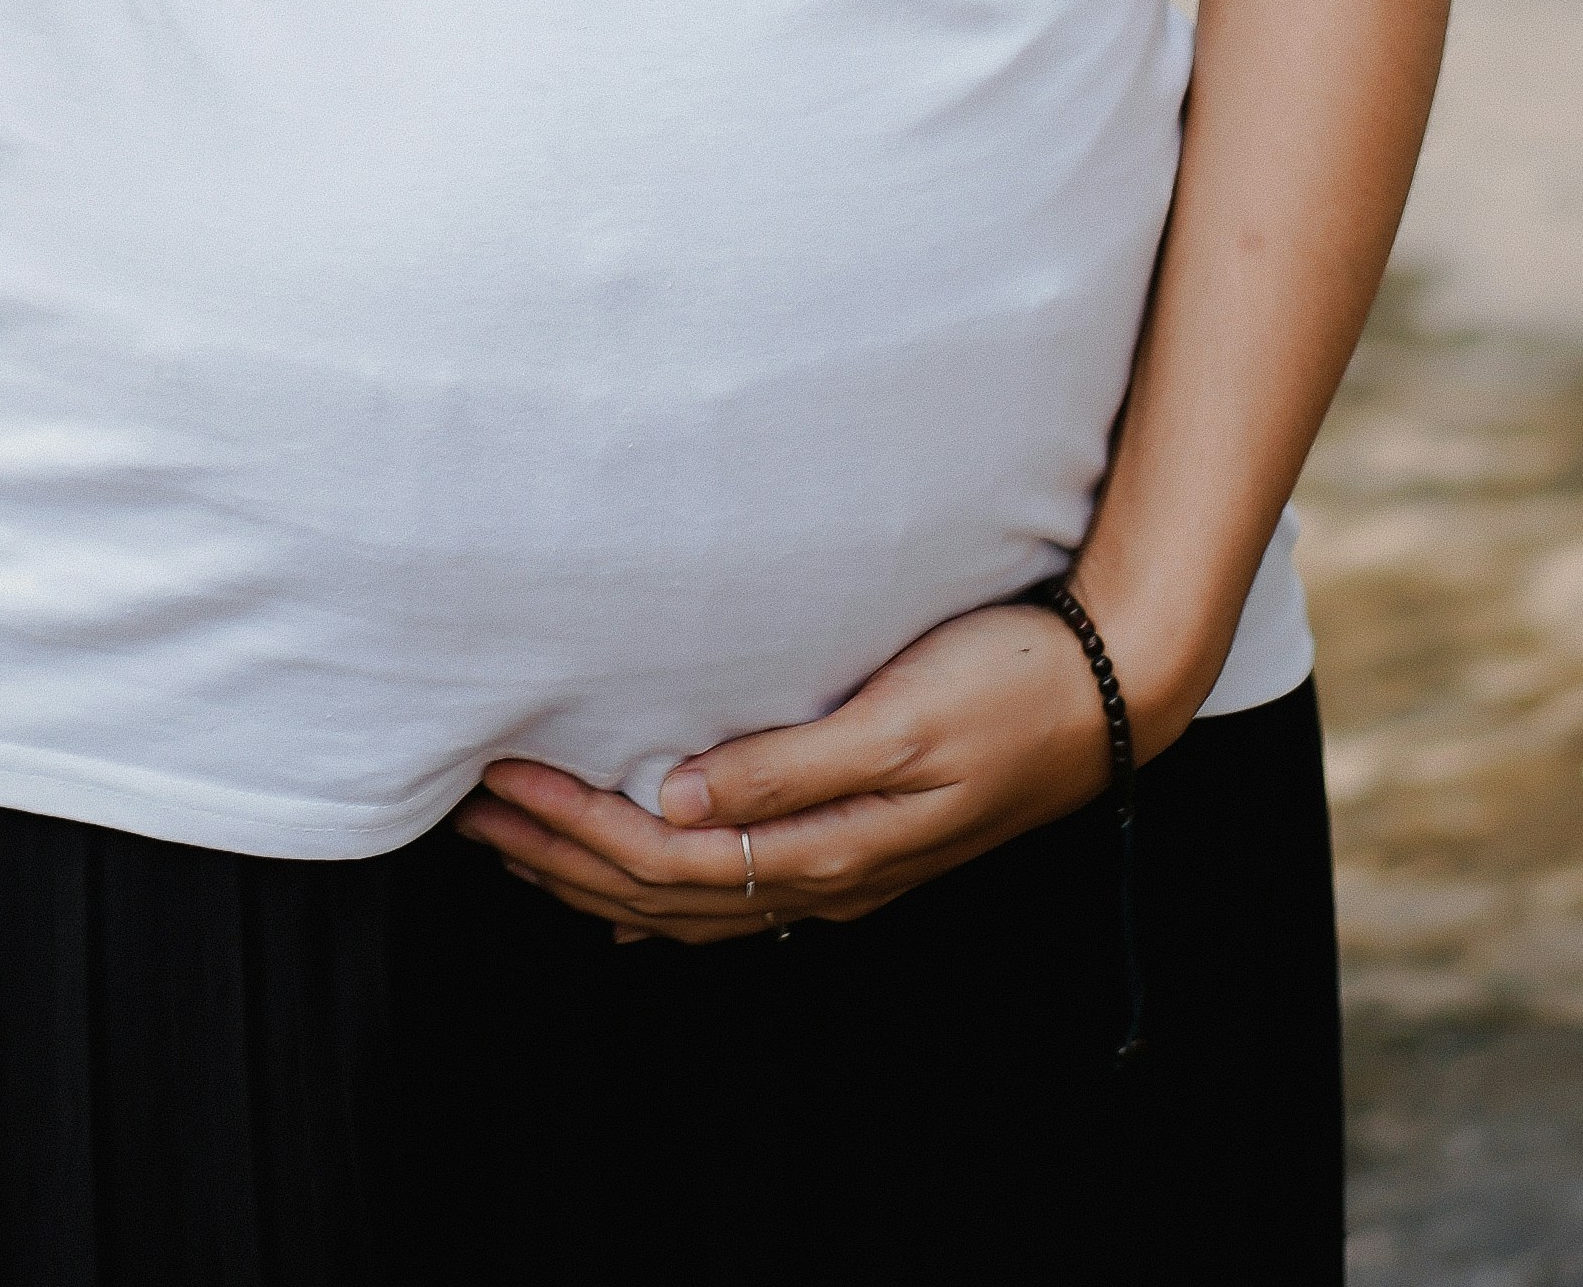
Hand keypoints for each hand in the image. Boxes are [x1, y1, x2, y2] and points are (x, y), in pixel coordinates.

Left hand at [458, 598, 1130, 943]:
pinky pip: (738, 892)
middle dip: (560, 855)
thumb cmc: (1008, 683)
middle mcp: (827, 874)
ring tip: (519, 843)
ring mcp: (846, 867)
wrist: (1112, 692)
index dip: (572, 827)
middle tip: (469, 810)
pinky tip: (635, 895)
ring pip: (692, 899)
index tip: (497, 782)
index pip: (667, 858)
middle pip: (664, 890)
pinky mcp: (862, 842)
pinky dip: (667, 894)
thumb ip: (788, 765)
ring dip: (598, 874)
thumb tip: (676, 799)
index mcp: (827, 845)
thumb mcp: (899, 719)